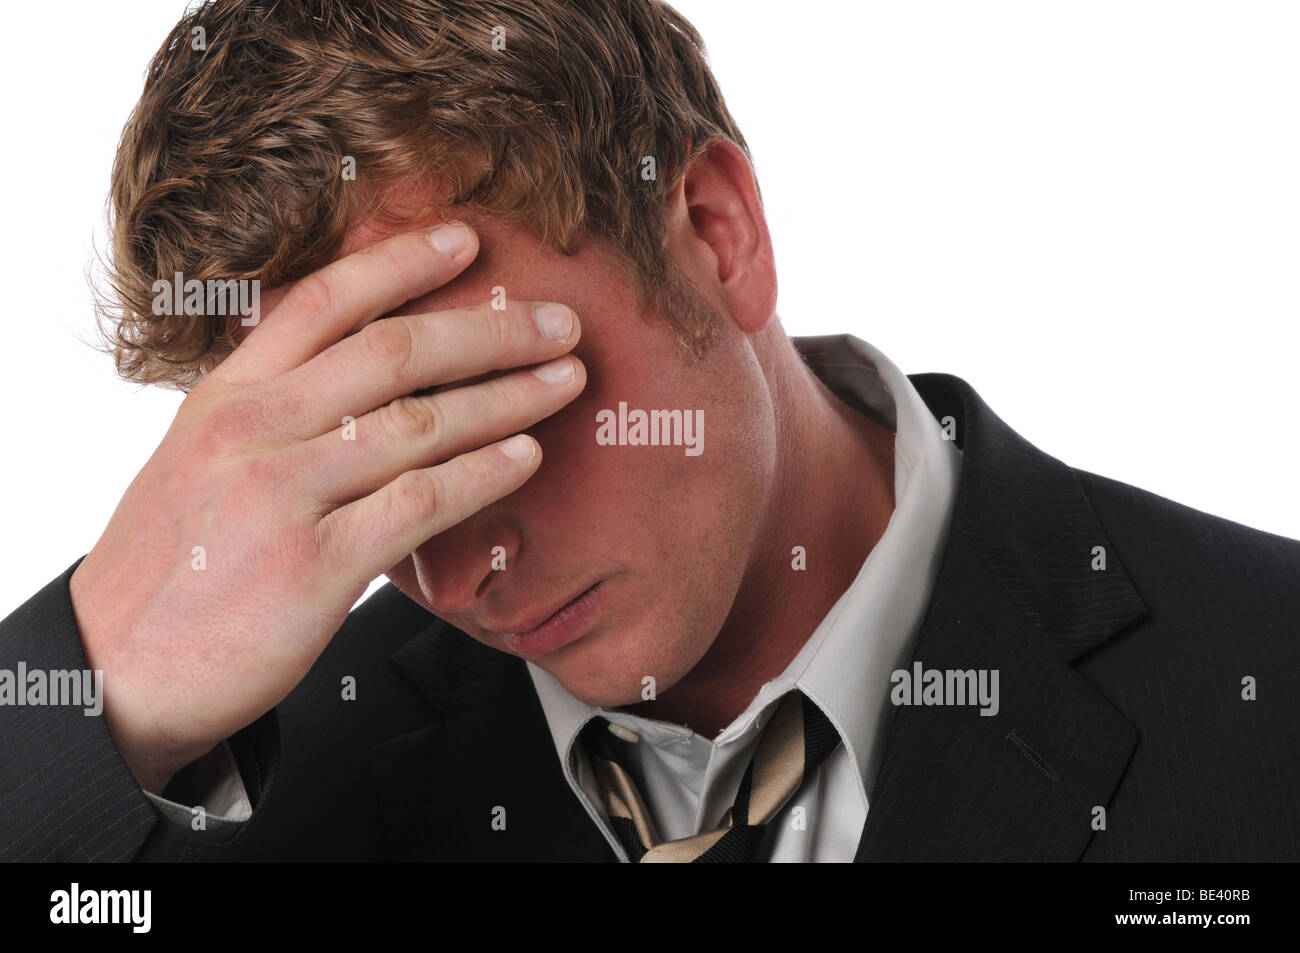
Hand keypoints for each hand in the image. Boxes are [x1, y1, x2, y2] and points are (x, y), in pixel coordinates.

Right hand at [69, 223, 584, 792]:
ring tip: (566, 380)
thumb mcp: (201, 458)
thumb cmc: (172, 563)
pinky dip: (483, 475)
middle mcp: (256, 431)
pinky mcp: (314, 565)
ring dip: (508, 397)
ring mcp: (283, 495)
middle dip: (492, 329)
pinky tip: (527, 457)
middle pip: (395, 352)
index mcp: (228, 396)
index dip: (404, 262)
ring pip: (420, 423)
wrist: (121, 668)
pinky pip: (420, 504)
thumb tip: (367, 374)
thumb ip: (276, 408)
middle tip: (560, 320)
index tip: (469, 241)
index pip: (327, 302)